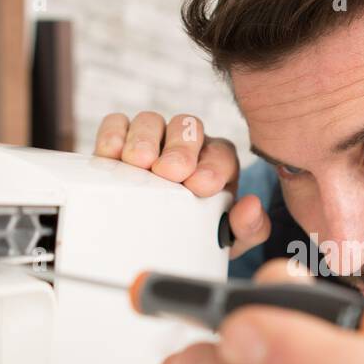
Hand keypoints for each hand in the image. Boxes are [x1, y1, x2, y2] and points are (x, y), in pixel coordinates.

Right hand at [94, 111, 268, 259]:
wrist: (158, 242)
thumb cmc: (197, 233)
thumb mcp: (227, 238)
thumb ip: (249, 227)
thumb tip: (251, 206)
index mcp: (217, 163)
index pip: (220, 153)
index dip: (213, 165)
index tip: (200, 185)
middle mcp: (186, 145)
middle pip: (187, 127)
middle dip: (180, 147)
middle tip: (170, 171)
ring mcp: (152, 140)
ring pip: (151, 121)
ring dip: (144, 139)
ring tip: (139, 163)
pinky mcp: (119, 142)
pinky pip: (116, 124)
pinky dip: (113, 135)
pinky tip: (112, 154)